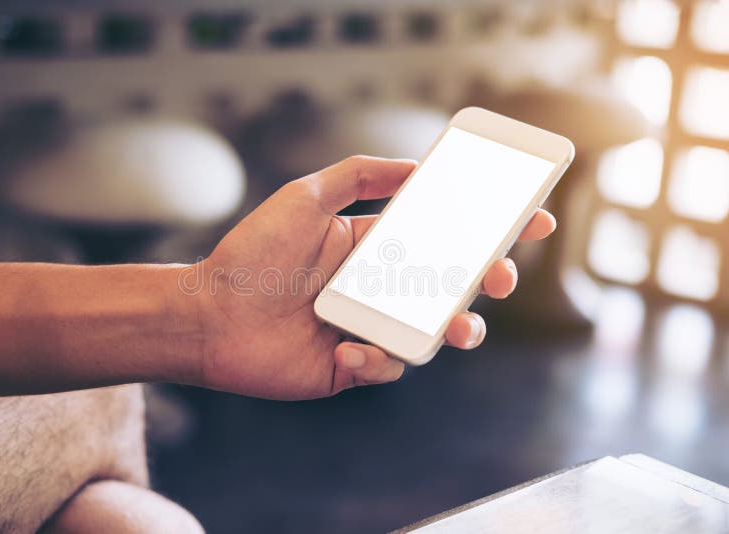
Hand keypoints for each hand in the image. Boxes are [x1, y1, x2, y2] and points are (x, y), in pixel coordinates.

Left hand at [179, 156, 555, 399]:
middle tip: (503, 277)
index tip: (531, 219)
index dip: (490, 229)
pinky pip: (385, 365)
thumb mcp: (306, 197)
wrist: (210, 314)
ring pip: (432, 332)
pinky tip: (344, 350)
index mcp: (374, 246)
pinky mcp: (351, 366)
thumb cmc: (254, 253)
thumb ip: (360, 174)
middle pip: (451, 285)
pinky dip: (375, 360)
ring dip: (458, 330)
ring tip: (461, 328)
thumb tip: (415, 165)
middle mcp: (378, 286)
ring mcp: (368, 326)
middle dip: (489, 280)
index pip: (444, 235)